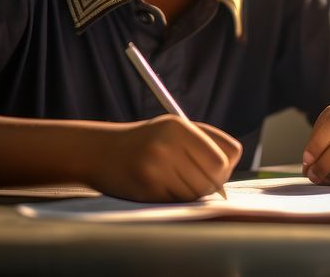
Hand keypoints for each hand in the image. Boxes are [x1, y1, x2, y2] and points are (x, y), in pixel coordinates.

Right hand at [90, 115, 240, 201]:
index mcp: (180, 127)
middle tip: (196, 179)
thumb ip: (205, 143)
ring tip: (176, 181)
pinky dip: (175, 199)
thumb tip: (228, 168)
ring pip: (197, 194)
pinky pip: (177, 202)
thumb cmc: (147, 141)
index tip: (215, 169)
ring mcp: (155, 167)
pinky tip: (161, 187)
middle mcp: (168, 145)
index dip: (224, 168)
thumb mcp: (175, 129)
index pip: (225, 156)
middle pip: (212, 179)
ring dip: (192, 194)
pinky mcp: (146, 188)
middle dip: (210, 184)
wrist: (100, 152)